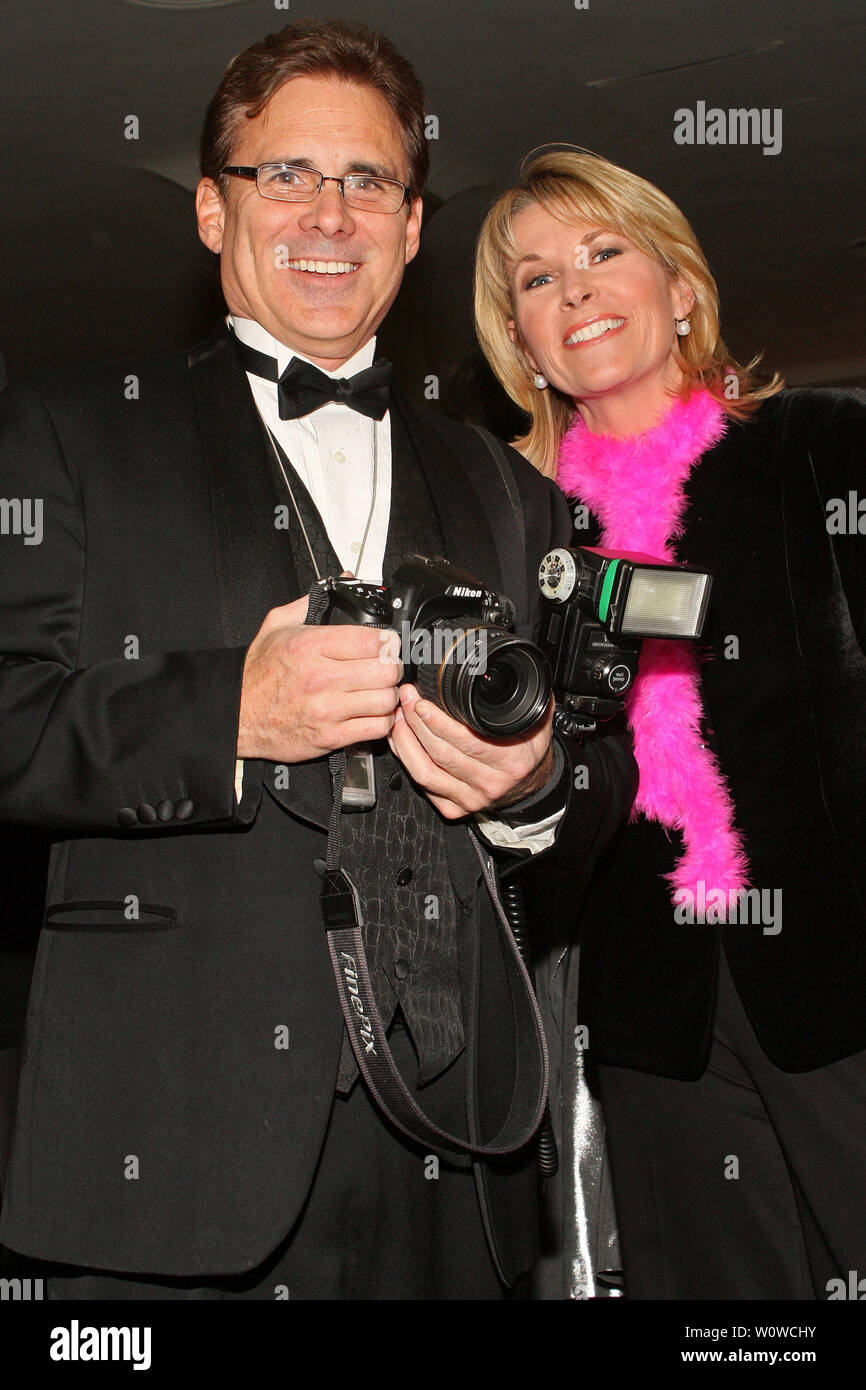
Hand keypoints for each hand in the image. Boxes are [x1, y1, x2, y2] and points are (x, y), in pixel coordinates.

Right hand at [237, 592, 402, 762]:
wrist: (238, 714)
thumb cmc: (259, 673)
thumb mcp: (277, 625)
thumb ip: (312, 601)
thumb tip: (344, 580)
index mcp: (310, 646)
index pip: (372, 640)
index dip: (387, 641)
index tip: (386, 644)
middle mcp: (320, 678)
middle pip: (386, 670)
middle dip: (392, 666)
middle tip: (386, 667)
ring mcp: (327, 710)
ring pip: (386, 699)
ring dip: (389, 694)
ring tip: (380, 690)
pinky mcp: (330, 737)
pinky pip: (377, 728)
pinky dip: (382, 720)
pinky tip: (372, 712)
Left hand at [388, 684, 555, 819]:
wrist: (532, 784)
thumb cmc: (529, 748)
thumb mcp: (536, 720)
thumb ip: (523, 697)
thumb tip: (508, 665)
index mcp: (511, 761)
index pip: (468, 743)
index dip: (439, 723)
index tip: (421, 702)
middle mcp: (490, 784)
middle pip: (441, 755)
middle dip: (416, 724)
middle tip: (405, 699)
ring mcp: (470, 799)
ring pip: (426, 773)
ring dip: (406, 743)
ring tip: (398, 718)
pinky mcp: (455, 809)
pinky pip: (423, 786)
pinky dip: (407, 760)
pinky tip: (401, 741)